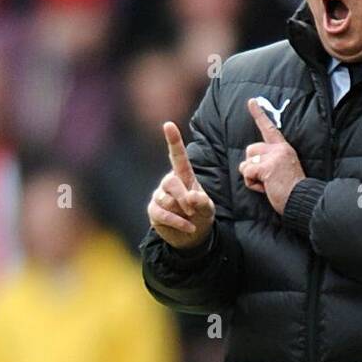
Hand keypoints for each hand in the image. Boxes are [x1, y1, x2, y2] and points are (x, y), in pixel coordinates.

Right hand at [147, 121, 215, 248]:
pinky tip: (188, 227)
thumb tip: (191, 197)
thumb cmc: (201, 215)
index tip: (168, 124)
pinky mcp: (154, 211)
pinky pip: (163, 214)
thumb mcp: (208, 208)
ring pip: (166, 200)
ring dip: (181, 212)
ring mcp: (159, 196)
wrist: (193, 236)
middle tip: (192, 210)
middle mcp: (169, 183)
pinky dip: (177, 222)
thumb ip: (203, 202)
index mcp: (184, 176)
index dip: (173, 141)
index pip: (178, 156)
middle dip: (183, 197)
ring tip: (190, 218)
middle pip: (171, 182)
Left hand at [239, 97, 305, 215]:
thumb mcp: (283, 169)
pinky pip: (247, 172)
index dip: (259, 114)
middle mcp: (279, 149)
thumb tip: (251, 162)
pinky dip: (252, 184)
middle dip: (252, 165)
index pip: (270, 129)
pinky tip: (266, 188)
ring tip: (268, 184)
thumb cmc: (292, 190)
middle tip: (267, 178)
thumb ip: (270, 160)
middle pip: (250, 150)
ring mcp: (273, 157)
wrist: (302, 200)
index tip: (251, 101)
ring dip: (252, 176)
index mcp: (284, 148)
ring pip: (247, 162)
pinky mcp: (267, 167)